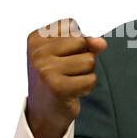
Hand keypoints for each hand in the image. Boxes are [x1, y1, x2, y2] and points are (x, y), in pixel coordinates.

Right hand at [26, 18, 107, 137]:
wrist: (43, 113)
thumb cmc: (56, 77)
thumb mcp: (67, 54)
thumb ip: (85, 41)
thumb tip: (101, 43)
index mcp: (35, 38)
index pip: (71, 24)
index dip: (75, 41)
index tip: (61, 56)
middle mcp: (37, 52)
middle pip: (82, 41)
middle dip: (82, 57)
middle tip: (66, 72)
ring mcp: (46, 69)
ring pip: (89, 60)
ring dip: (86, 73)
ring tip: (70, 81)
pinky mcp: (57, 87)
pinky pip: (91, 79)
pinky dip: (87, 87)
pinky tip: (72, 92)